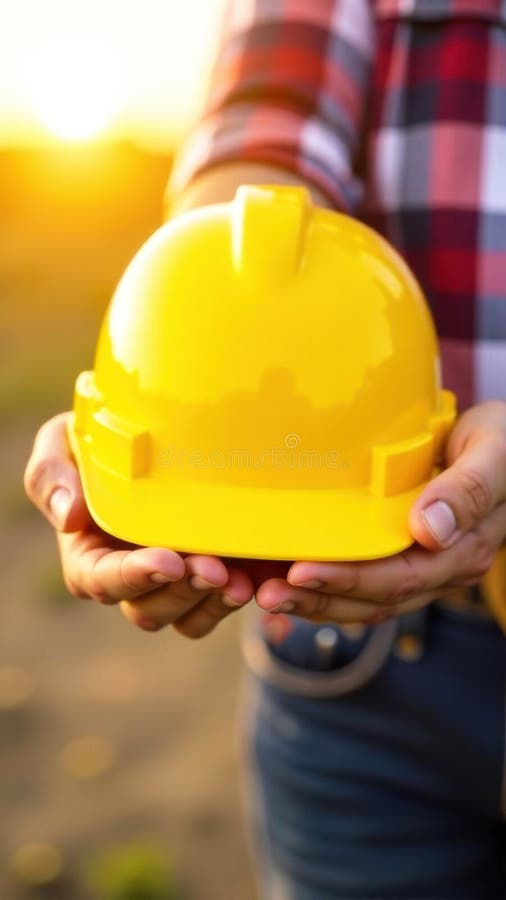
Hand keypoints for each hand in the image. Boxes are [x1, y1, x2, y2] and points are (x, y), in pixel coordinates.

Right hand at [24, 413, 253, 637]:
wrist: (147, 436)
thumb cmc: (95, 440)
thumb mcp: (61, 442)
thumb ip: (51, 474)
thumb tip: (68, 517)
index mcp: (89, 555)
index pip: (102, 580)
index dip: (135, 576)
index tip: (169, 560)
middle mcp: (129, 580)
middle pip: (148, 609)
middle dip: (182, 591)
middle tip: (214, 568)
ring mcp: (169, 585)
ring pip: (185, 619)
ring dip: (211, 603)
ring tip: (239, 582)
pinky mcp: (206, 581)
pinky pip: (216, 609)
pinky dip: (233, 601)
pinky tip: (254, 581)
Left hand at [255, 401, 505, 624]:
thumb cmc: (502, 443)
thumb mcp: (492, 454)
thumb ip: (466, 489)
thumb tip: (429, 528)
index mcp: (462, 549)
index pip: (399, 576)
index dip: (348, 579)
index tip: (299, 571)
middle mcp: (442, 569)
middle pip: (375, 600)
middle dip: (318, 599)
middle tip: (265, 594)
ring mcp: (424, 568)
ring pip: (366, 602)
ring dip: (316, 602)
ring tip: (265, 595)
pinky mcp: (405, 558)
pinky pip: (365, 586)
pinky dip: (327, 589)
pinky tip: (289, 581)